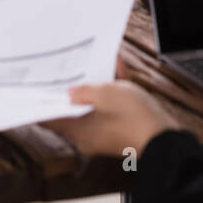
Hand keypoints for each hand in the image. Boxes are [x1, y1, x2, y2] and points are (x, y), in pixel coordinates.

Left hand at [44, 80, 177, 157]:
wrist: (167, 139)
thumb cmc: (135, 119)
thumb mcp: (107, 94)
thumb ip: (85, 90)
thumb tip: (71, 91)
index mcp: (78, 130)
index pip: (49, 118)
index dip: (41, 102)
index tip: (36, 87)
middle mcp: (87, 135)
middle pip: (72, 109)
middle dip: (74, 87)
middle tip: (70, 68)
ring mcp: (104, 134)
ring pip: (93, 106)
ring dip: (97, 87)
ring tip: (102, 63)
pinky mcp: (119, 131)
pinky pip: (109, 109)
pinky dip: (112, 94)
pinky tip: (118, 72)